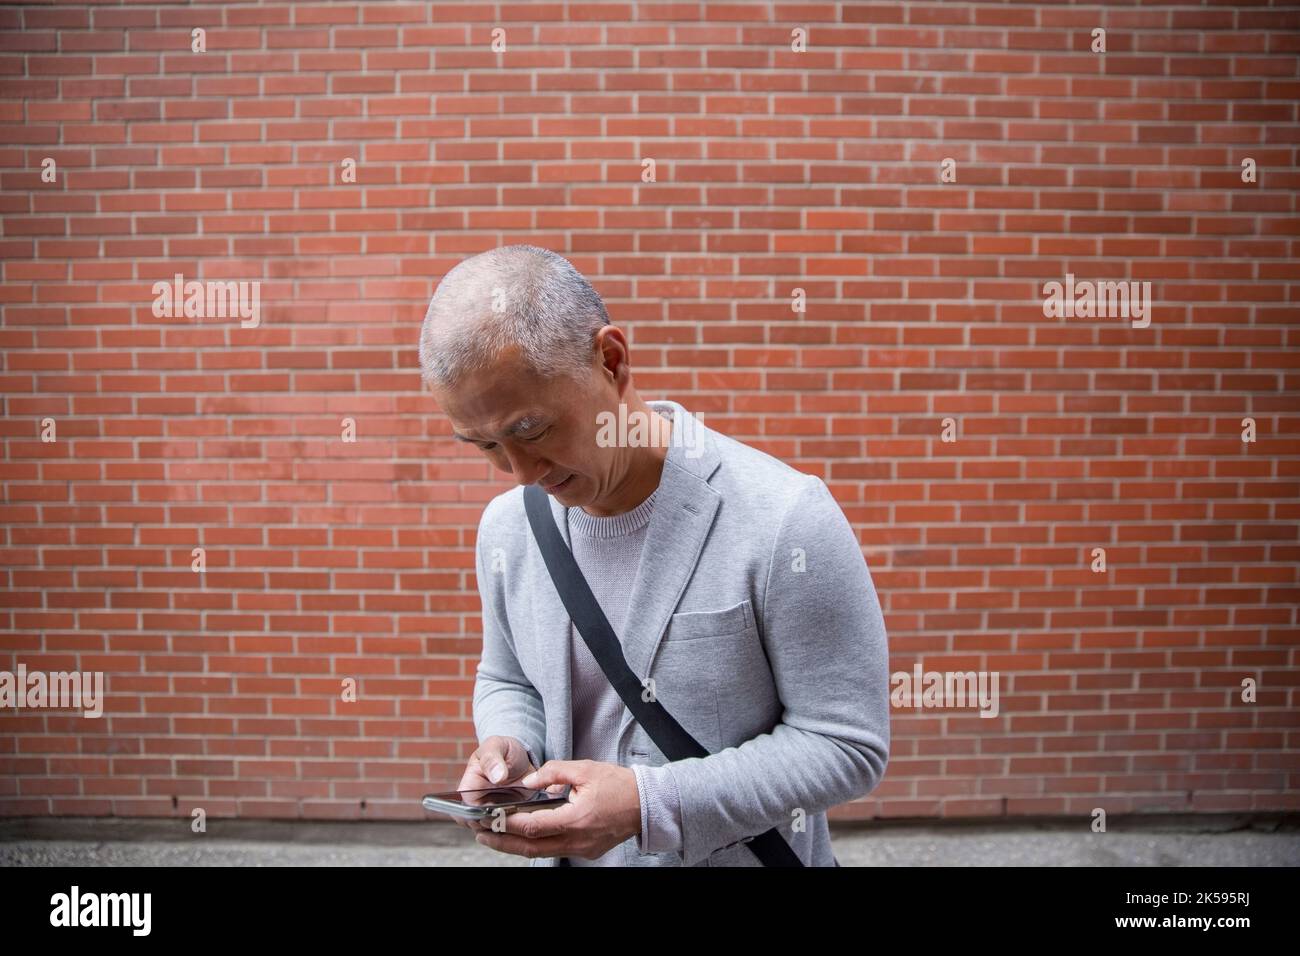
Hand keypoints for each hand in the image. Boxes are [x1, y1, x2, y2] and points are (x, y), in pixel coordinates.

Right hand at [454, 736, 537, 832]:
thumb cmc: (503, 750)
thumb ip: (493, 759)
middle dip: (495, 824)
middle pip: (479, 826)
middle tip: (512, 813)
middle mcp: (478, 804)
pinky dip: (518, 826)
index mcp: (468, 788)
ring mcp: (492, 812)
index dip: (477, 817)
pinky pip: (510, 828)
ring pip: (495, 831)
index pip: (464, 813)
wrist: (520, 756)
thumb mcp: (496, 746)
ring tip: (521, 813)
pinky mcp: (507, 816)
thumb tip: (497, 777)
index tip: (495, 812)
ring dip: (508, 826)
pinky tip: (527, 815)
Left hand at [474, 759, 641, 860]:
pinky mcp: (586, 851)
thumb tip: (530, 779)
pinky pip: (556, 850)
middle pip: (531, 848)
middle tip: (482, 835)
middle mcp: (577, 839)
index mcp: (576, 819)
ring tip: (495, 837)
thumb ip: (554, 772)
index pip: (532, 826)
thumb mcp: (584, 769)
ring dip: (516, 846)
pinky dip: (536, 844)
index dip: (508, 823)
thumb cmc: (618, 784)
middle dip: (503, 842)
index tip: (489, 818)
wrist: (646, 804)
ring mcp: (582, 849)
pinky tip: (524, 836)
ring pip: (542, 853)